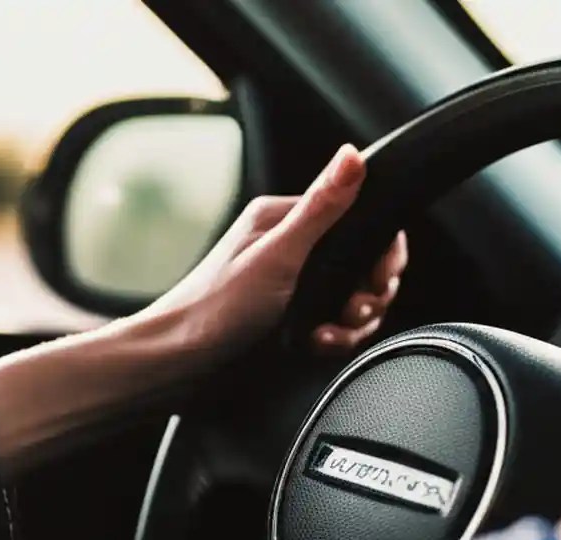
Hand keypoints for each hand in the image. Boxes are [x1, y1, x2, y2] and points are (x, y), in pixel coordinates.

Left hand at [142, 143, 407, 364]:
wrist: (181, 363)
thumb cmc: (216, 306)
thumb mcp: (278, 254)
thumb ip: (321, 207)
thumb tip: (353, 155)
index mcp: (286, 219)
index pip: (359, 220)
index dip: (380, 251)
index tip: (380, 278)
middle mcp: (292, 246)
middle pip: (363, 263)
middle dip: (369, 293)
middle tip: (354, 311)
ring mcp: (294, 283)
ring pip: (354, 297)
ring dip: (353, 321)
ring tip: (332, 332)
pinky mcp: (293, 317)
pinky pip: (336, 323)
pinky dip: (337, 337)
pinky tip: (320, 343)